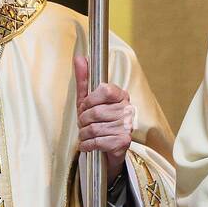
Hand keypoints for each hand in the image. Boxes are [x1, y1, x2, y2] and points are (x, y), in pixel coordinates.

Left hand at [74, 54, 134, 182]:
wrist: (107, 149)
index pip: (104, 90)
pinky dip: (87, 145)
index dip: (89, 100)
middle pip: (95, 112)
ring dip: (84, 134)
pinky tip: (88, 145)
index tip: (86, 107)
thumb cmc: (97, 121)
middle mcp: (128, 109)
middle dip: (83, 121)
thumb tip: (80, 57)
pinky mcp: (123, 142)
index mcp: (121, 95)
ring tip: (86, 135)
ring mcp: (127, 126)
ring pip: (94, 128)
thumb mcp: (87, 100)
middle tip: (84, 124)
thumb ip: (84, 79)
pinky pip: (97, 141)